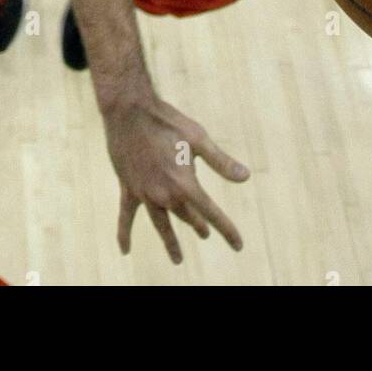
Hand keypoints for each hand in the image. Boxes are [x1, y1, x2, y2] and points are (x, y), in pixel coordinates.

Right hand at [104, 95, 248, 262]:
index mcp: (185, 184)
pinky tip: (125, 250)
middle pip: (187, 217)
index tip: (238, 245)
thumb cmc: (167, 121)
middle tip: (206, 233)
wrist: (130, 111)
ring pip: (161, 224)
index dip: (227, 230)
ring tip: (177, 259)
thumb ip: (221, 162)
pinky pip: (126, 217)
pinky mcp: (129, 189)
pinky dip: (125, 234)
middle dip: (199, 225)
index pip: (212, 214)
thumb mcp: (198, 138)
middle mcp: (165, 195)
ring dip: (170, 242)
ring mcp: (145, 194)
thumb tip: (246, 177)